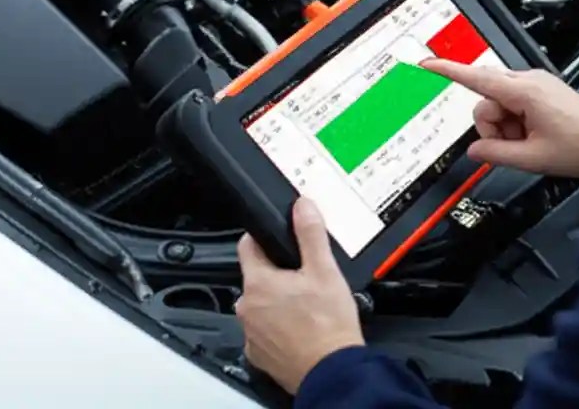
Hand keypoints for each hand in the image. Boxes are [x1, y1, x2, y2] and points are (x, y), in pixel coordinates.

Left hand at [234, 198, 363, 394]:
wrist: (331, 370)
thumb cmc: (328, 326)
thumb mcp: (325, 270)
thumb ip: (310, 234)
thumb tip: (302, 207)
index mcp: (258, 283)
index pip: (248, 246)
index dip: (264, 237)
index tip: (279, 238)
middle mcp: (246, 307)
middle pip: (258, 277)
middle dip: (278, 273)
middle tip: (306, 277)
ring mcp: (250, 333)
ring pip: (261, 305)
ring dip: (278, 301)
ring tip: (307, 305)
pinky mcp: (258, 353)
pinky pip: (265, 331)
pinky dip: (279, 327)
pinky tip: (301, 327)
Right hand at [420, 58, 578, 177]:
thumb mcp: (532, 159)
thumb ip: (495, 154)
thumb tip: (475, 150)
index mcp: (524, 92)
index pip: (477, 78)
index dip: (448, 71)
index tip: (426, 65)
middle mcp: (528, 81)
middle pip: (486, 100)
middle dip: (492, 126)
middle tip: (515, 146)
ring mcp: (536, 86)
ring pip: (499, 105)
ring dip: (506, 128)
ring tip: (530, 144)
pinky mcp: (541, 93)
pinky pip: (514, 106)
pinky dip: (516, 125)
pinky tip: (534, 138)